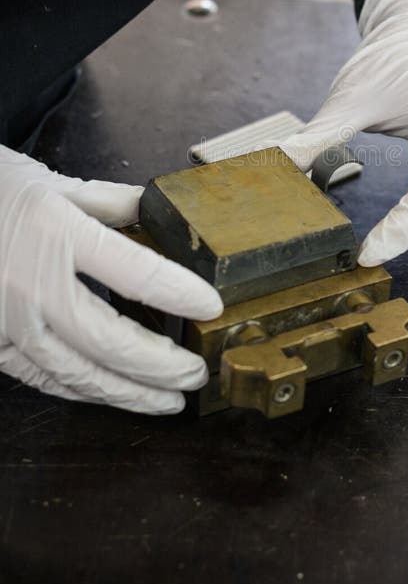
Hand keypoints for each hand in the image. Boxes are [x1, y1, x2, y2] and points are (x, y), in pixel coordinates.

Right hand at [0, 146, 222, 412]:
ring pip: (79, 373)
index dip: (181, 294)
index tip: (212, 306)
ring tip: (168, 400)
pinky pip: (44, 378)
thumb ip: (110, 202)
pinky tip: (111, 394)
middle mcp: (33, 285)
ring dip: (130, 392)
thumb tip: (157, 210)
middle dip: (161, 365)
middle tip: (196, 373)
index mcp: (56, 233)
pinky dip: (84, 391)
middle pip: (112, 340)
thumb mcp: (51, 182)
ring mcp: (9, 322)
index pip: (137, 273)